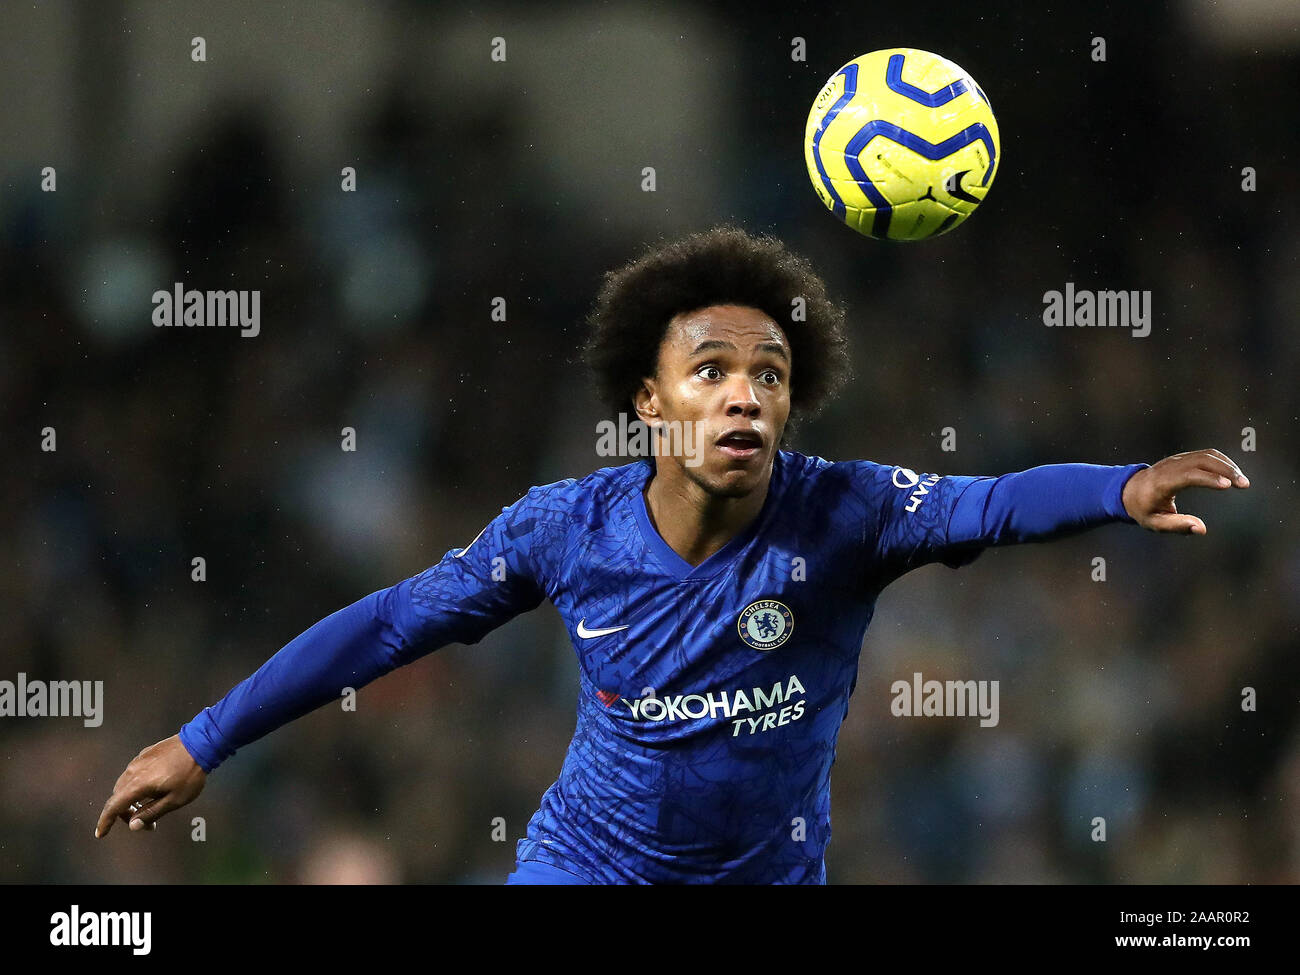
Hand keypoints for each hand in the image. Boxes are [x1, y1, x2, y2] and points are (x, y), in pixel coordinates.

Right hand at [95, 734, 205, 836]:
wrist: (200, 743)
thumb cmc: (190, 775)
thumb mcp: (174, 800)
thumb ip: (151, 813)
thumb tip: (132, 826)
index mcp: (138, 784)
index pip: (113, 806)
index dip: (105, 821)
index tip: (101, 834)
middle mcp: (132, 771)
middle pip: (118, 796)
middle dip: (126, 813)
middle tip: (146, 824)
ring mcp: (138, 760)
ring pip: (125, 784)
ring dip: (131, 799)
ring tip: (150, 808)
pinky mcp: (145, 753)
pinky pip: (134, 774)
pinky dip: (137, 786)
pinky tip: (153, 790)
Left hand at [1122, 447, 1249, 534]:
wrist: (1129, 490)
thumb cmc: (1143, 509)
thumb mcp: (1155, 523)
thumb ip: (1177, 526)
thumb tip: (1202, 529)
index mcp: (1162, 483)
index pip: (1188, 475)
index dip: (1208, 478)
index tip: (1228, 485)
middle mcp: (1170, 467)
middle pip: (1202, 461)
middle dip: (1226, 470)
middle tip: (1244, 485)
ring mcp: (1177, 459)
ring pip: (1207, 455)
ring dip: (1228, 465)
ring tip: (1242, 482)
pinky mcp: (1183, 458)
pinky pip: (1206, 454)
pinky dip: (1223, 461)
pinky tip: (1234, 474)